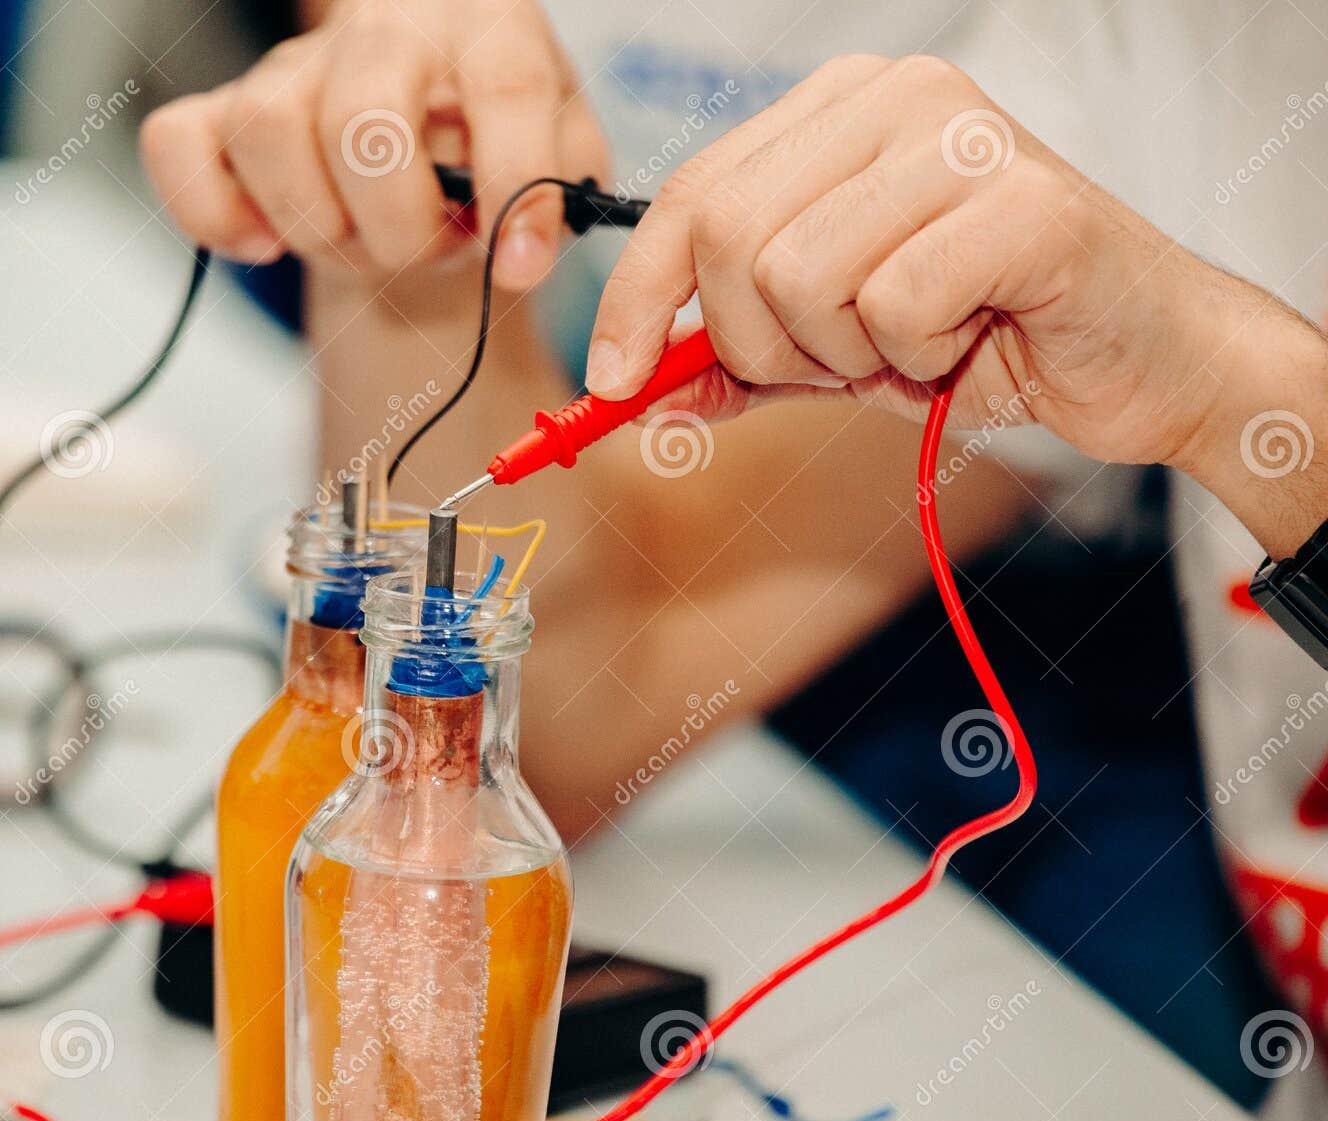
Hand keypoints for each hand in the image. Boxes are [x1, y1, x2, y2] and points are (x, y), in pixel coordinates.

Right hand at [139, 0, 605, 290]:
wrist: (426, 154)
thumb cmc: (494, 156)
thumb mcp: (561, 161)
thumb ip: (559, 194)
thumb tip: (520, 245)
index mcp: (487, 30)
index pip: (507, 90)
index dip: (515, 187)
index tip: (517, 266)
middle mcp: (385, 29)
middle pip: (362, 119)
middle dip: (397, 226)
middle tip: (424, 254)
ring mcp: (295, 64)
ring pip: (268, 130)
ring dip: (317, 227)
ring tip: (359, 247)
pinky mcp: (226, 105)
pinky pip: (179, 144)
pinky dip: (213, 213)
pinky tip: (264, 241)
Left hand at [585, 52, 1327, 528]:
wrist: (1140, 360)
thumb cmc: (987, 335)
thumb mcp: (830, 352)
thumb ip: (732, 360)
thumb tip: (631, 390)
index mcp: (838, 110)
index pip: (690, 194)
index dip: (639, 295)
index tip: (612, 379)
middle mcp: (896, 97)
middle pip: (728, 234)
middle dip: (756, 341)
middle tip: (834, 362)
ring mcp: (962, 136)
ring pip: (798, 274)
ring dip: (844, 352)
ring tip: (916, 341)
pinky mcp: (1024, 198)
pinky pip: (892, 304)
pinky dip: (920, 353)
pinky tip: (972, 332)